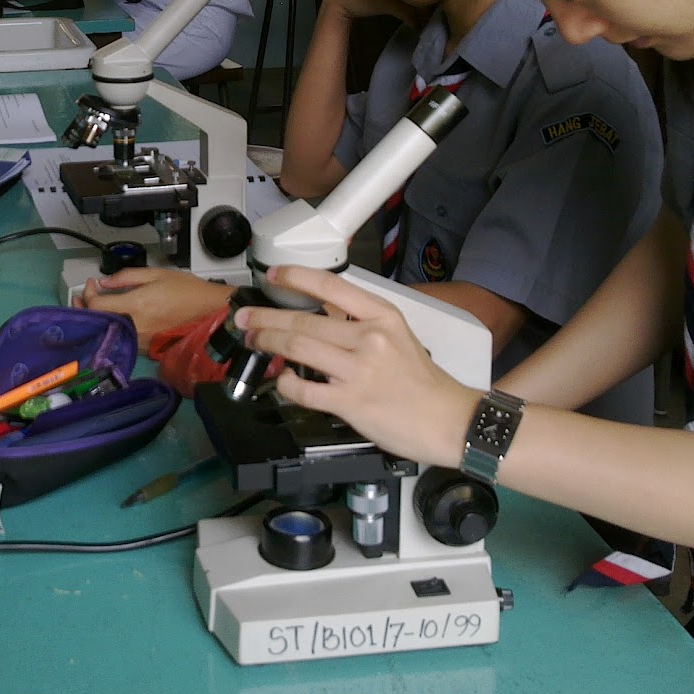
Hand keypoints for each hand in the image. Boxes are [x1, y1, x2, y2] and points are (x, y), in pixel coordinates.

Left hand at [78, 267, 231, 341]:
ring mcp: (140, 341)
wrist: (211, 312)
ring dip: (97, 319)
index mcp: (136, 305)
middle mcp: (135, 326)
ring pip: (109, 332)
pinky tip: (110, 319)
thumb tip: (104, 283)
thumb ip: (127, 277)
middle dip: (84, 309)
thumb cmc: (187, 290)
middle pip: (98, 322)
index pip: (98, 305)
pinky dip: (112, 328)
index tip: (92, 284)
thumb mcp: (156, 274)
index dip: (88, 294)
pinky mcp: (147, 349)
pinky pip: (123, 338)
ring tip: (90, 308)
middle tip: (79, 299)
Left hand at [234, 265, 480, 467]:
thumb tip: (317, 315)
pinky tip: (282, 380)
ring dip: (268, 343)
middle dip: (265, 318)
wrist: (449, 420)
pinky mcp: (351, 402)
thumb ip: (359, 322)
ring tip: (254, 342)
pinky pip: (305, 390)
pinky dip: (286, 384)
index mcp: (382, 316)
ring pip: (298, 348)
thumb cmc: (422, 380)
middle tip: (245, 318)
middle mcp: (370, 338)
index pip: (330, 285)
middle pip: (303, 321)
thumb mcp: (397, 335)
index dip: (295, 276)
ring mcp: (359, 371)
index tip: (272, 274)